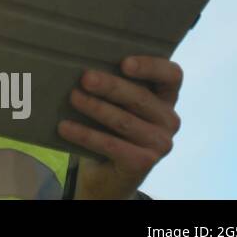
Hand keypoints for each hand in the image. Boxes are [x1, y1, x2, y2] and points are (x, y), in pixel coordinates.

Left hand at [59, 55, 183, 198]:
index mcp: (166, 97)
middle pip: (141, 97)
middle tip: (85, 78)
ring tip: (73, 97)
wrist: (107, 173)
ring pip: (125, 121)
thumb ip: (110, 84)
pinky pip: (111, 145)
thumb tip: (80, 66)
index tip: (124, 63)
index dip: (151, 67)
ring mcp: (160, 144)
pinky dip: (86, 134)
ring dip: (96, 108)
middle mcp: (169, 120)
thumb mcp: (114, 103)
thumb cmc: (108, 126)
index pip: (171, 75)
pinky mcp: (144, 163)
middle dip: (111, 86)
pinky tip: (64, 127)